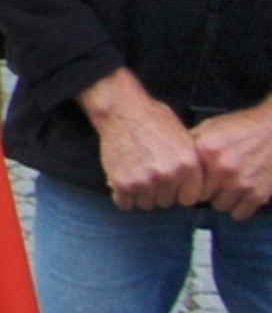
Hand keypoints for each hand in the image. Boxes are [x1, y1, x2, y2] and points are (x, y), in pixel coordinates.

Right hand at [80, 69, 204, 209]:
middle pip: (166, 202)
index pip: (188, 199)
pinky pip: (125, 203)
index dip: (178, 192)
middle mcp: (169, 176)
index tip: (170, 186)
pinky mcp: (122, 183)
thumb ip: (189, 163)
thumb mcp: (183, 137)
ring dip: (140, 194)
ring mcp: (145, 181)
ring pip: (146, 204)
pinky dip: (122, 195)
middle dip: (158, 192)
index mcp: (188, 165)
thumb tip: (192, 185)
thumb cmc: (151, 117)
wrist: (120, 108)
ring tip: (135, 176)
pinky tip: (123, 181)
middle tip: (148, 175)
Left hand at [193, 102, 271, 220]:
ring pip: (220, 206)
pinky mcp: (258, 195)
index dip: (188, 182)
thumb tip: (172, 159)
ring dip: (221, 199)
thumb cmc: (240, 128)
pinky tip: (239, 194)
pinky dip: (238, 207)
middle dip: (205, 191)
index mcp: (205, 151)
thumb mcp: (209, 128)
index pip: (185, 180)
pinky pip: (239, 214)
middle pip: (201, 196)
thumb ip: (191, 144)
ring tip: (227, 186)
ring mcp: (240, 184)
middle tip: (212, 183)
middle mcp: (221, 170)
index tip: (190, 181)